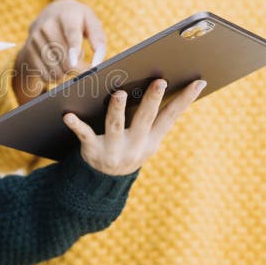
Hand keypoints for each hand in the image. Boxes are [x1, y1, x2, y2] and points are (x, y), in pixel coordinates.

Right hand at [14, 0, 105, 101]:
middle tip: (85, 70)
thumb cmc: (78, 21)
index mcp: (66, 15)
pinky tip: (58, 66)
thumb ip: (98, 40)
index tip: (74, 63)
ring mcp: (35, 38)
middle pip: (63, 58)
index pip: (70, 33)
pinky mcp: (28, 50)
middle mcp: (47, 24)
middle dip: (77, 69)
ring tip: (69, 61)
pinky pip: (45, 74)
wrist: (51, 13)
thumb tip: (97, 63)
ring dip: (66, 73)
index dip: (73, 49)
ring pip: (55, 70)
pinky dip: (55, 76)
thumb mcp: (91, 22)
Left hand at [63, 79, 206, 175]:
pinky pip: (84, 136)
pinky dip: (76, 125)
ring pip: (115, 126)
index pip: (171, 117)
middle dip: (152, 101)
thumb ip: (154, 118)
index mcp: (151, 139)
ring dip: (117, 110)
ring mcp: (114, 149)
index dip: (185, 100)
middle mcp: (135, 145)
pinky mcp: (92, 151)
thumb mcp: (145, 140)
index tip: (198, 82)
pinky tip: (67, 115)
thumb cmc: (127, 149)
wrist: (104, 183)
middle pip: (145, 119)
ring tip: (120, 94)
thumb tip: (165, 83)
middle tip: (158, 81)